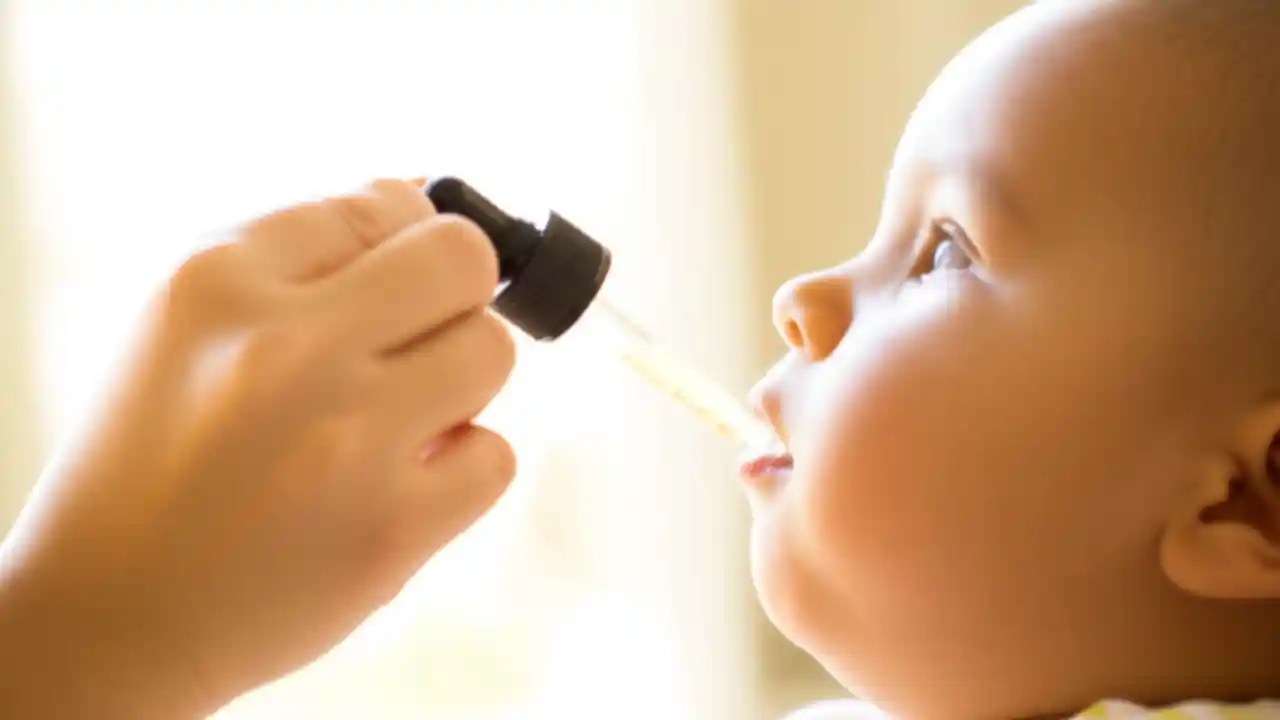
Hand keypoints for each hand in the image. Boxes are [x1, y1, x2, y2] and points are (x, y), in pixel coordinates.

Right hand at [0, 179, 516, 718]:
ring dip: (460, 381)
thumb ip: (298, 253)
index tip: (388, 279)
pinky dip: (461, 469)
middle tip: (414, 337)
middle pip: (463, 257)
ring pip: (493, 350)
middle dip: (455, 291)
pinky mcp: (390, 529)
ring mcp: (344, 441)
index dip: (400, 239)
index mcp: (217, 282)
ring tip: (398, 416)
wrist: (112, 615)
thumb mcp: (184, 325)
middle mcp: (282, 349)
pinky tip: (400, 482)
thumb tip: (422, 193)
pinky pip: (496, 456)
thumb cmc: (156, 460)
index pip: (379, 202)